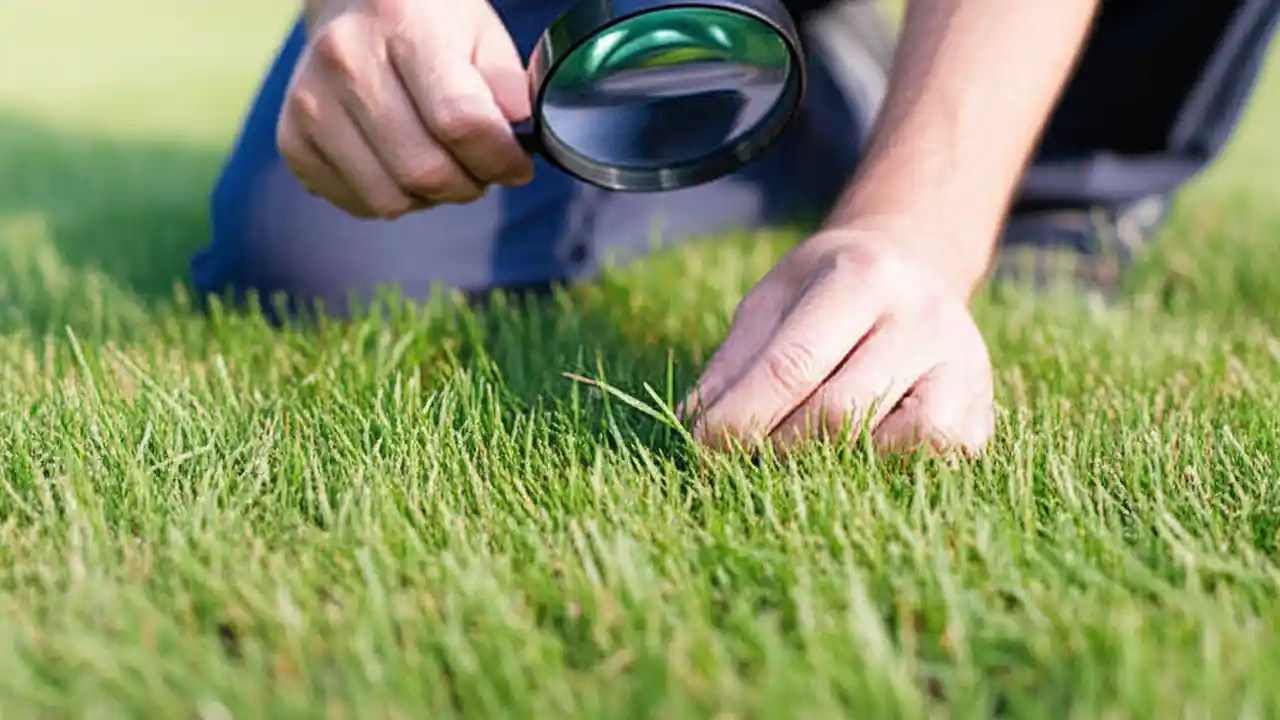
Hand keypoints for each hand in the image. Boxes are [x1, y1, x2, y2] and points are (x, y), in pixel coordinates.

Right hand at [277, 0, 533, 218]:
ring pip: (390, 200)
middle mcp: (345, 60)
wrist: (352, 3)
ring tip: (439, 162)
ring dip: (430, 197)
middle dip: (469, 184)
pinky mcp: (292, 139)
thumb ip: (507, 87)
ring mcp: (310, 103)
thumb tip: (520, 141)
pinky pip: (357, 204)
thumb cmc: (430, 22)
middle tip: (479, 167)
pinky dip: (391, 197)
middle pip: (424, 171)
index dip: (500, 159)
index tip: (517, 164)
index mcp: (402, 24)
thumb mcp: (482, 33)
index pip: (460, 121)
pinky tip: (399, 163)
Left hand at [681, 226, 995, 456]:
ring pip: (892, 444)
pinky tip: (853, 457)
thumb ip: (734, 360)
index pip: (791, 364)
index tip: (700, 446)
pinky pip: (933, 459)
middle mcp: (921, 315)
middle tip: (738, 458)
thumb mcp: (773, 300)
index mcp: (861, 276)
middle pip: (837, 412)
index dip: (740, 417)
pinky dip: (884, 469)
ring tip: (793, 458)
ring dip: (829, 466)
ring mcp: (962, 363)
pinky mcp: (981, 408)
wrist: (915, 266)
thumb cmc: (826, 289)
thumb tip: (691, 421)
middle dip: (775, 446)